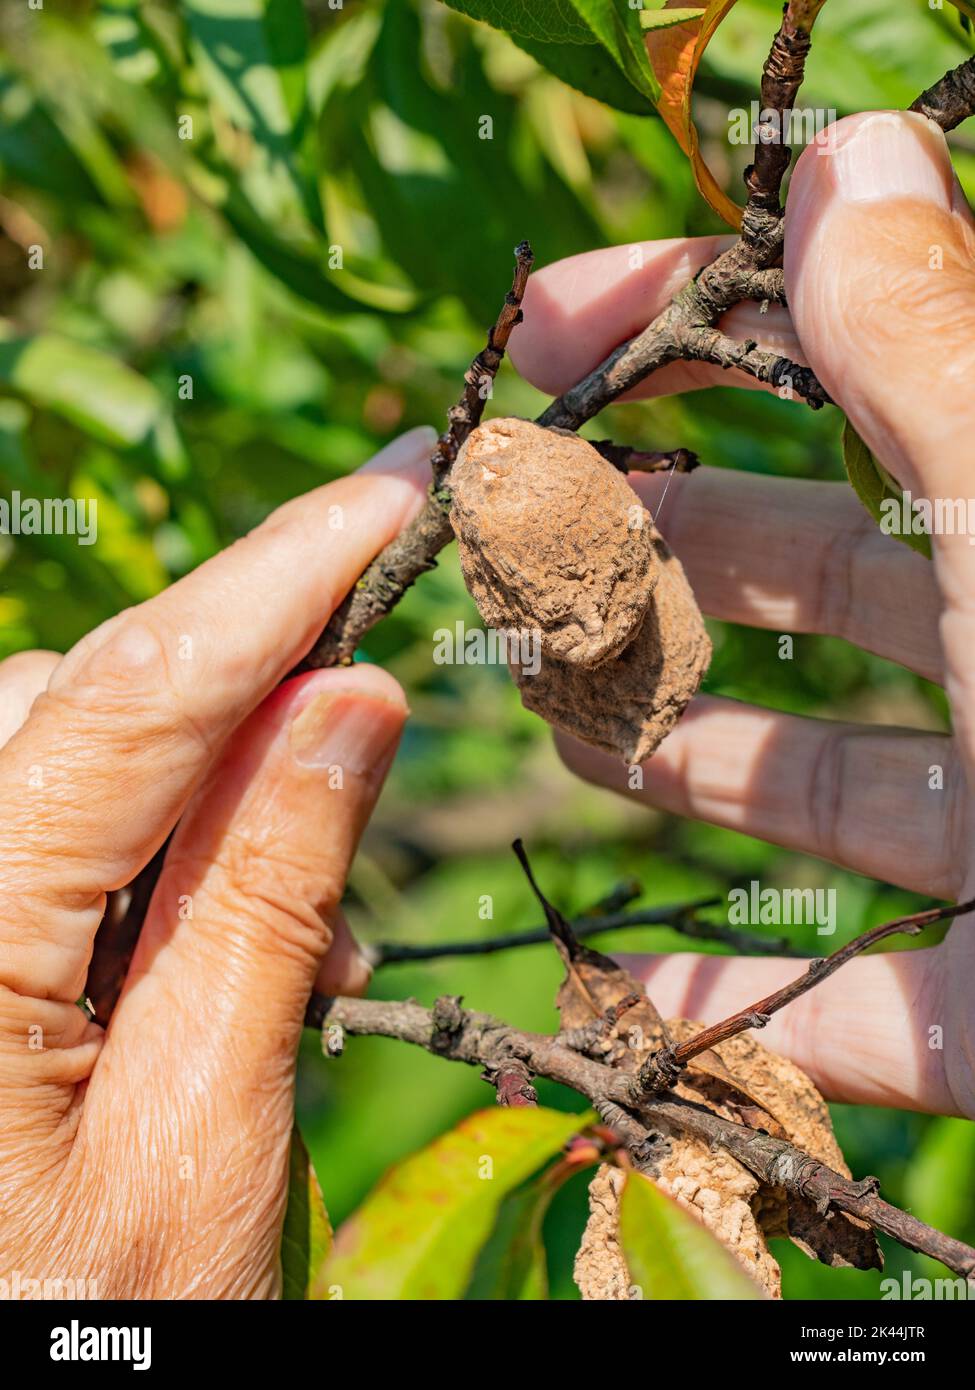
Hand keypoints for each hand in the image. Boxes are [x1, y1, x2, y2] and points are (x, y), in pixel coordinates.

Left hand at [0, 426, 432, 1297]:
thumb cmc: (103, 1338)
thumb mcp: (208, 1132)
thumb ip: (269, 897)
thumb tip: (353, 696)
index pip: (127, 701)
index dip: (276, 581)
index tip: (391, 490)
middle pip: (73, 702)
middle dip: (239, 700)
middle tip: (367, 752)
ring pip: (52, 747)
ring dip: (195, 790)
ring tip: (301, 942)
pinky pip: (36, 822)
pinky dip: (143, 845)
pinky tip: (211, 950)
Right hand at [510, 111, 974, 1119]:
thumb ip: (938, 350)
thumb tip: (844, 155)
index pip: (858, 377)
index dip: (697, 335)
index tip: (542, 337)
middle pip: (827, 579)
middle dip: (659, 556)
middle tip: (516, 548)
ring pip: (830, 783)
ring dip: (681, 753)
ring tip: (555, 724)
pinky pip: (868, 1006)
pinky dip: (746, 1006)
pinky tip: (622, 987)